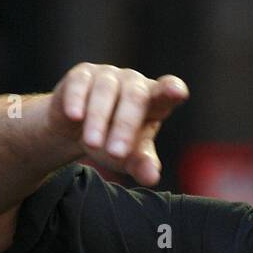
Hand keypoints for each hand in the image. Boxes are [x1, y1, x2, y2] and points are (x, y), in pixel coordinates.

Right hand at [48, 62, 188, 184]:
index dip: (172, 90)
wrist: (76, 131)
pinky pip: (80, 84)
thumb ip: (143, 165)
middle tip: (115, 153)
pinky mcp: (81, 75)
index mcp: (154, 101)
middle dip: (125, 126)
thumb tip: (151, 177)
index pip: (167, 92)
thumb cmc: (113, 141)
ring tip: (93, 144)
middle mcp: (134, 83)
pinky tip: (75, 117)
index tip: (177, 92)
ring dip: (99, 119)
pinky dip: (77, 100)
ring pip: (106, 91)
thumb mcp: (130, 157)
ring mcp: (108, 75)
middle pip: (135, 97)